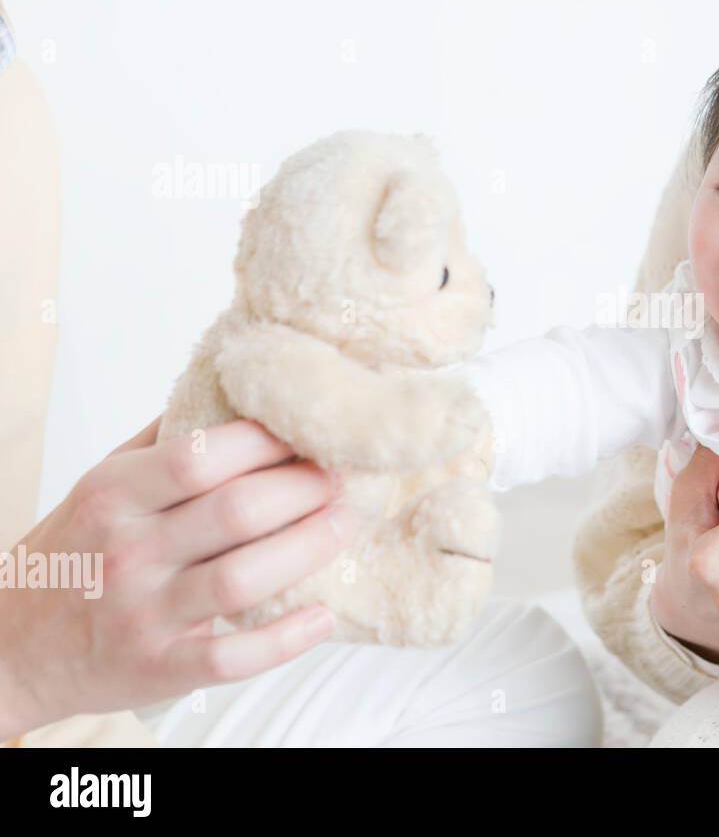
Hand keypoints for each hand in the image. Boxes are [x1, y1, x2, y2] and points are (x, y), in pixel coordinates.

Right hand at [0, 417, 360, 738]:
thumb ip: (166, 440)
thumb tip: (239, 389)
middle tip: (345, 478)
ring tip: (347, 525)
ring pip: (242, 579)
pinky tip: (323, 615)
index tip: (315, 432)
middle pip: (236, 511)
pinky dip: (285, 639)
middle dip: (305, 489)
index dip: (270, 441)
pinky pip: (232, 657)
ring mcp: (143, 614)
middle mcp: (127, 551)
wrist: (14, 647)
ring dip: (309, 549)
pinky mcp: (160, 668)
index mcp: (115, 495)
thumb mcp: (104, 482)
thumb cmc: (77, 552)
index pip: (203, 455)